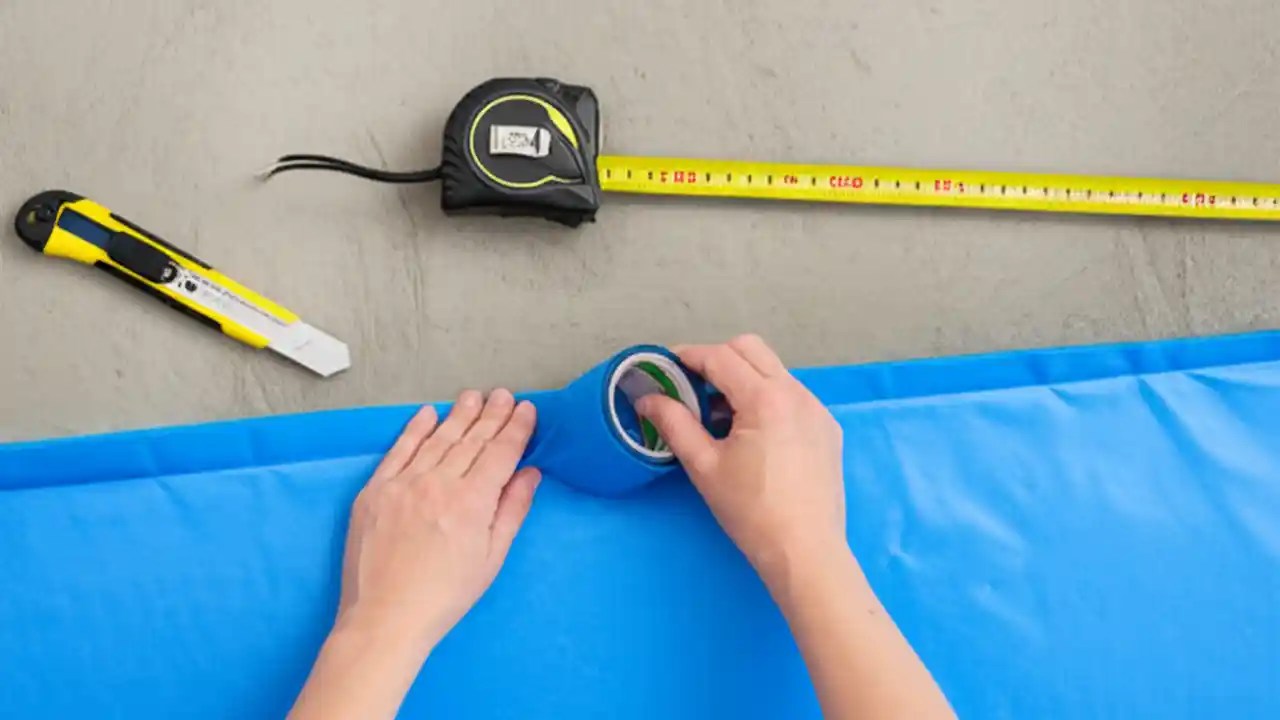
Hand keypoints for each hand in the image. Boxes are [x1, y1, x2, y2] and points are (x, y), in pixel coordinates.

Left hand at [337, 389, 540, 652]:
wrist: (386, 616)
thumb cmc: (445, 595)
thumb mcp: (491, 558)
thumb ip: (512, 510)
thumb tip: (529, 474)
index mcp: (472, 502)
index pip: (500, 453)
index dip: (516, 429)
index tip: (526, 410)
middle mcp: (438, 484)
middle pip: (471, 440)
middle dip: (491, 415)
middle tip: (503, 395)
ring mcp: (403, 484)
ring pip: (437, 439)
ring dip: (458, 415)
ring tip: (473, 397)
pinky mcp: (375, 491)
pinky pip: (399, 450)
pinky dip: (414, 430)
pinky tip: (428, 414)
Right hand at [636, 335, 846, 590]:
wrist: (805, 551)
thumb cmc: (750, 511)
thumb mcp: (704, 466)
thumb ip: (674, 423)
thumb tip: (648, 399)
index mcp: (765, 398)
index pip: (720, 357)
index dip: (688, 356)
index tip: (666, 366)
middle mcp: (796, 393)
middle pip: (751, 349)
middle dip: (718, 358)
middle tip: (693, 387)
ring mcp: (817, 409)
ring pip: (774, 371)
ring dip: (743, 378)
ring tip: (720, 416)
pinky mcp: (827, 428)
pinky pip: (792, 396)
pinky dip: (767, 399)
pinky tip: (754, 435)